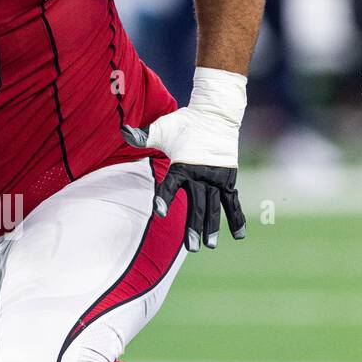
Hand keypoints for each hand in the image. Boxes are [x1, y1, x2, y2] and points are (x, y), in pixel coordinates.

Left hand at [122, 67, 246, 251]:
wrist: (216, 113)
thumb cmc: (185, 122)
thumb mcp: (161, 128)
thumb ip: (142, 135)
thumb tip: (122, 130)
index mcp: (182, 164)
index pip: (170, 185)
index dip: (164, 198)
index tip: (158, 212)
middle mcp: (200, 173)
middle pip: (196, 205)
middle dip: (194, 227)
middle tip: (192, 248)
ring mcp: (216, 177)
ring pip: (213, 207)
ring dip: (212, 227)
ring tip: (210, 245)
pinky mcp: (228, 179)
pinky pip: (232, 202)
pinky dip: (236, 218)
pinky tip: (239, 236)